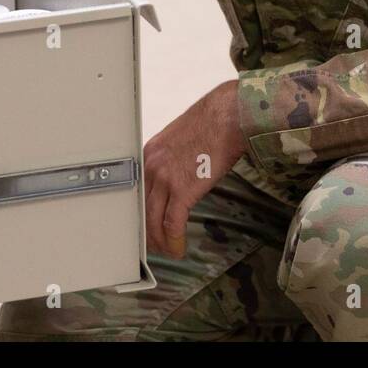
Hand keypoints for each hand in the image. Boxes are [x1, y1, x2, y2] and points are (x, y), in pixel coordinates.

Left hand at [142, 80, 245, 259]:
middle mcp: (152, 167)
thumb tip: (180, 175)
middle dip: (147, 232)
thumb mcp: (181, 138)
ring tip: (168, 251)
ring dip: (160, 241)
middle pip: (142, 209)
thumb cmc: (213, 122)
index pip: (139, 192)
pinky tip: (178, 249)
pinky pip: (172, 224)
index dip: (141, 213)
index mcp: (150, 154)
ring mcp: (165, 179)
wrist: (228, 116)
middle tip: (154, 246)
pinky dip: (174, 240)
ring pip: (153, 221)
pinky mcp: (182, 190)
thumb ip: (173, 159)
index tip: (146, 225)